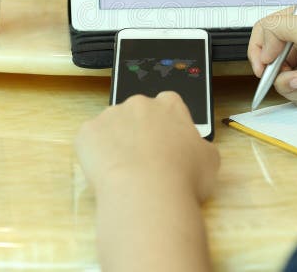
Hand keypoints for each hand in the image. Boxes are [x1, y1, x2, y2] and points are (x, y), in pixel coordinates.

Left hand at [75, 92, 219, 201]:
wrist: (147, 193)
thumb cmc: (184, 177)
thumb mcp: (209, 160)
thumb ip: (200, 146)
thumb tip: (195, 150)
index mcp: (170, 105)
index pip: (168, 103)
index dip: (166, 124)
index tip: (166, 143)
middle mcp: (139, 103)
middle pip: (137, 113)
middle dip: (138, 132)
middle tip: (144, 161)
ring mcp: (110, 115)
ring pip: (111, 127)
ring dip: (115, 143)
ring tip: (124, 173)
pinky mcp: (87, 132)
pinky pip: (89, 141)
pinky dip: (94, 155)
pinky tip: (106, 174)